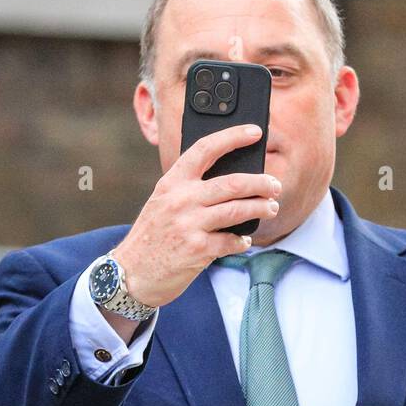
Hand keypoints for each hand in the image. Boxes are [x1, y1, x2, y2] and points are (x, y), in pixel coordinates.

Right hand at [110, 124, 281, 309]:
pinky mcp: (198, 250)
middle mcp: (181, 199)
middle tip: (274, 186)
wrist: (131, 273)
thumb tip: (230, 183)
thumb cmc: (151, 237)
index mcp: (172, 182)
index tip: (255, 132)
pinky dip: (242, 241)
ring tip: (271, 208)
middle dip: (260, 183)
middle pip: (232, 182)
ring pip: (237, 209)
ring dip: (260, 208)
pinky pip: (231, 241)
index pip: (205, 149)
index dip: (233, 137)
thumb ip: (187, 189)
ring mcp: (189, 225)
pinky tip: (244, 240)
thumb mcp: (161, 203)